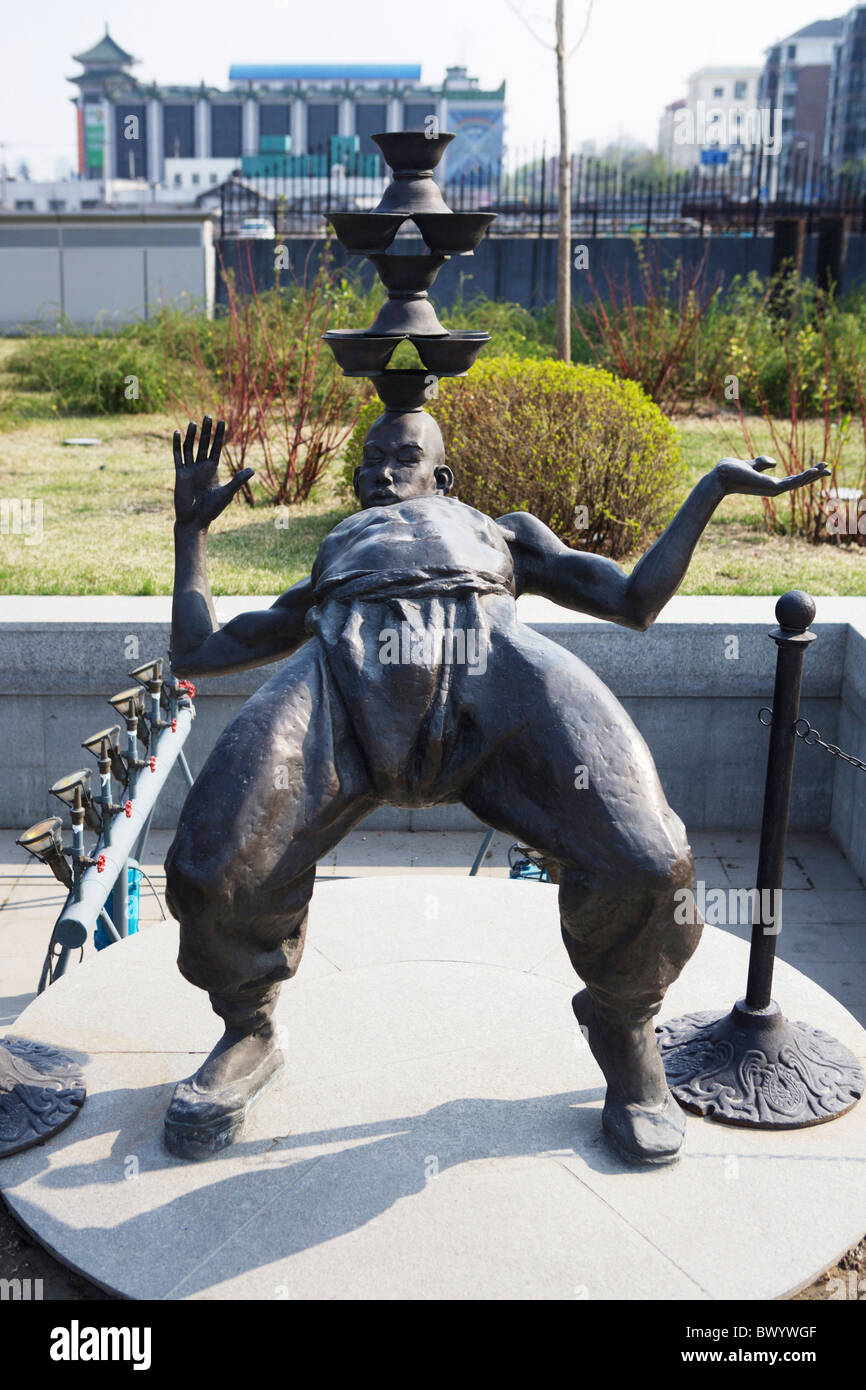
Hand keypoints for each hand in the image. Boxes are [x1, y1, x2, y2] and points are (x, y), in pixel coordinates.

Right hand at [173, 417, 253, 529]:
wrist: (195, 521)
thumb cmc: (211, 510)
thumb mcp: (226, 493)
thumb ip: (238, 480)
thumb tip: (253, 469)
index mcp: (213, 470)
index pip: (216, 448)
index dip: (219, 435)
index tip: (223, 421)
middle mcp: (201, 467)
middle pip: (204, 444)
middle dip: (206, 431)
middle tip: (208, 416)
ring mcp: (190, 469)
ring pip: (190, 447)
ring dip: (192, 435)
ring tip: (194, 422)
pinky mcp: (180, 474)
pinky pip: (177, 456)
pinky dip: (177, 444)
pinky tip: (177, 432)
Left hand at [714, 455, 830, 496]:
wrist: (720, 476)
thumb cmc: (730, 471)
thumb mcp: (750, 464)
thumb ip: (762, 463)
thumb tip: (773, 463)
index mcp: (769, 483)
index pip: (792, 479)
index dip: (806, 474)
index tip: (818, 467)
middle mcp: (773, 488)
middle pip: (799, 482)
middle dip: (814, 476)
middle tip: (829, 468)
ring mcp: (773, 489)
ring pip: (798, 482)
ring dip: (813, 475)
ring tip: (826, 467)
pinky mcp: (772, 488)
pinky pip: (792, 482)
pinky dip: (805, 477)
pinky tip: (815, 470)